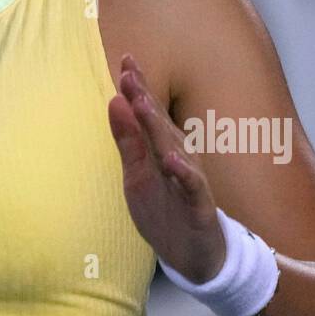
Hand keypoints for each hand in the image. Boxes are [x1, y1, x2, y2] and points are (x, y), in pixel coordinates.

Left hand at [108, 55, 226, 283]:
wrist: (197, 256)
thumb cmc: (166, 211)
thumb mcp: (138, 175)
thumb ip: (128, 140)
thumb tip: (115, 101)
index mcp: (162, 148)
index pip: (147, 114)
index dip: (137, 87)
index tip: (125, 58)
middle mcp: (178, 157)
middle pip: (159, 124)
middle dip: (144, 97)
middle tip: (129, 70)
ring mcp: (190, 180)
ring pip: (174, 149)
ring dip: (159, 126)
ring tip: (143, 103)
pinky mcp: (200, 205)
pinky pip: (191, 186)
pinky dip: (183, 172)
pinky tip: (173, 160)